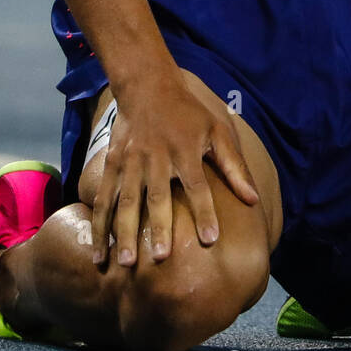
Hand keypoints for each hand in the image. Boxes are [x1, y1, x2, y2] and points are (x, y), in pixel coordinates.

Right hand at [91, 72, 258, 267]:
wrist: (148, 86)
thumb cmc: (189, 113)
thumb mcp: (217, 131)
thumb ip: (234, 166)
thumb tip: (253, 199)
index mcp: (186, 150)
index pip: (198, 185)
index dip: (204, 211)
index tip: (210, 239)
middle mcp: (157, 158)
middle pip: (157, 196)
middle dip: (159, 227)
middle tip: (160, 258)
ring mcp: (131, 161)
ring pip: (126, 201)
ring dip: (123, 232)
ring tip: (123, 264)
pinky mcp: (112, 164)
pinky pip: (104, 197)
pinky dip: (99, 224)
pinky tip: (98, 252)